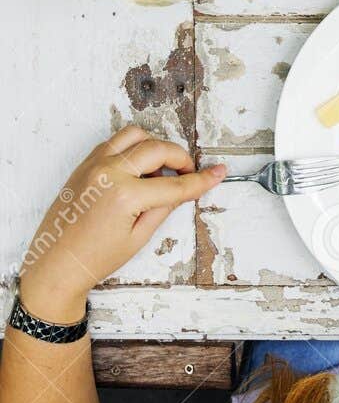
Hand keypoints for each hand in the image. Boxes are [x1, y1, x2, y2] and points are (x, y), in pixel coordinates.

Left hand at [19, 128, 224, 322]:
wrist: (55, 267)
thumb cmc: (93, 259)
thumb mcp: (139, 237)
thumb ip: (165, 206)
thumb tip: (185, 188)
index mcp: (124, 196)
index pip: (175, 184)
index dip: (201, 180)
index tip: (217, 173)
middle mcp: (107, 173)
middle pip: (158, 149)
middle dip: (180, 159)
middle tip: (187, 174)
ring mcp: (92, 166)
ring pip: (135, 135)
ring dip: (154, 146)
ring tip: (159, 169)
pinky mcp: (83, 166)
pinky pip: (113, 143)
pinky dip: (131, 148)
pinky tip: (136, 170)